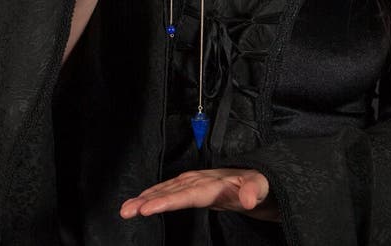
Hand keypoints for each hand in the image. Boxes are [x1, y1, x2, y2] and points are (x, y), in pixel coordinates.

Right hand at [119, 168, 281, 222]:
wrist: (263, 181)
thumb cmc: (262, 185)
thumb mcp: (263, 187)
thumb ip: (254, 190)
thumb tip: (247, 199)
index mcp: (216, 182)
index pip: (188, 193)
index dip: (167, 200)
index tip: (147, 208)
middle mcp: (203, 180)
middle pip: (173, 190)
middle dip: (149, 199)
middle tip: (127, 210)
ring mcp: (198, 183)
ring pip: (169, 189)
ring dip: (147, 197)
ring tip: (126, 208)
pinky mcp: (196, 187)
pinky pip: (172, 190)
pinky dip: (156, 194)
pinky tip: (142, 200)